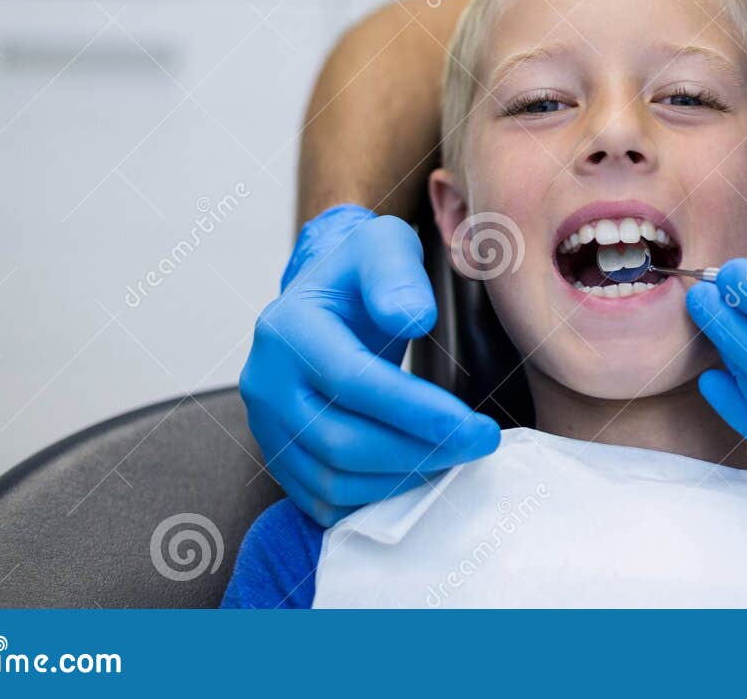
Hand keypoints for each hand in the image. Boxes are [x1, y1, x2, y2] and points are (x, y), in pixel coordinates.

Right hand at [240, 205, 499, 525]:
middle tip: (479, 444)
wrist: (325, 302)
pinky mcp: (279, 457)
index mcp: (287, 329)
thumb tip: (412, 316)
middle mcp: (266, 383)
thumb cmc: (359, 274)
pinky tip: (421, 475)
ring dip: (403, 479)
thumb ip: (397, 274)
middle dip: (420, 451)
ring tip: (455, 457)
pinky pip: (324, 499)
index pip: (352, 381)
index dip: (417, 411)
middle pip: (341, 441)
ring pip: (334, 479)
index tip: (476, 426)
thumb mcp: (383, 248)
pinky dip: (376, 499)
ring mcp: (267, 427)